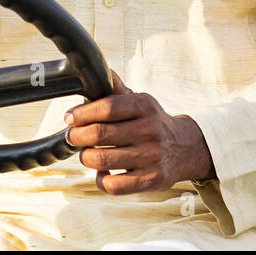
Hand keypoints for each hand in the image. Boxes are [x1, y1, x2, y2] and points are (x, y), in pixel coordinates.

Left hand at [63, 70, 215, 193]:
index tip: (70, 117)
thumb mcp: (140, 101)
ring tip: (86, 153)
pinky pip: (113, 185)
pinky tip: (102, 172)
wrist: (185, 148)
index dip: (82, 113)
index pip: (106, 107)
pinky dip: (100, 179)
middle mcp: (149, 131)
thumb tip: (98, 69)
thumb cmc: (153, 122)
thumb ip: (117, 88)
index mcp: (144, 107)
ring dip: (86, 157)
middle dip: (77, 135)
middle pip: (99, 134)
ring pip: (102, 161)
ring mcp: (151, 157)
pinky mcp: (150, 180)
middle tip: (72, 136)